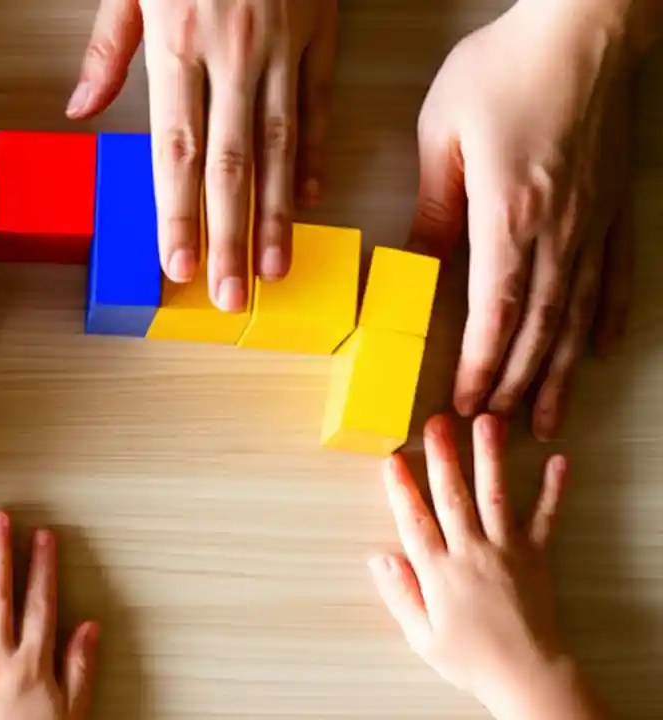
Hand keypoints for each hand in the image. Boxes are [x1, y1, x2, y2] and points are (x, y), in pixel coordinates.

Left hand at [68, 0, 338, 311]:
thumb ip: (107, 48)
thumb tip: (80, 113)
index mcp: (178, 43)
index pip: (177, 150)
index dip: (177, 214)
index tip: (176, 267)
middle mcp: (234, 54)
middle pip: (230, 164)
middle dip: (227, 237)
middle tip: (229, 296)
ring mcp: (284, 44)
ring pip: (281, 144)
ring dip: (275, 213)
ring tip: (272, 268)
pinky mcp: (322, 29)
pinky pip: (321, 101)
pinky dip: (317, 152)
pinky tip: (308, 199)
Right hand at [371, 414, 601, 718]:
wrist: (526, 674)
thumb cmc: (470, 660)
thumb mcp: (422, 635)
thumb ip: (400, 594)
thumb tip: (378, 557)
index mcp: (438, 572)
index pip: (414, 520)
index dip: (401, 488)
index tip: (391, 458)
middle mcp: (471, 552)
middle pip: (452, 497)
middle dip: (443, 457)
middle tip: (437, 423)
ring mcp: (506, 550)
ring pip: (494, 496)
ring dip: (490, 457)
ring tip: (487, 423)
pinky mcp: (535, 556)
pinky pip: (544, 518)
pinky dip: (552, 490)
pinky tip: (556, 462)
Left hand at [407, 0, 658, 439]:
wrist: (586, 27)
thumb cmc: (507, 70)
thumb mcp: (443, 136)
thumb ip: (434, 209)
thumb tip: (415, 264)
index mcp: (508, 217)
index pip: (494, 313)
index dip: (481, 366)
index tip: (465, 403)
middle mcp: (558, 232)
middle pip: (538, 328)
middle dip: (514, 385)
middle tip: (496, 428)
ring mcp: (593, 222)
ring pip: (577, 316)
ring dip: (560, 372)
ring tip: (548, 417)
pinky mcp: (614, 206)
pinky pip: (615, 277)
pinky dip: (607, 319)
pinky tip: (601, 349)